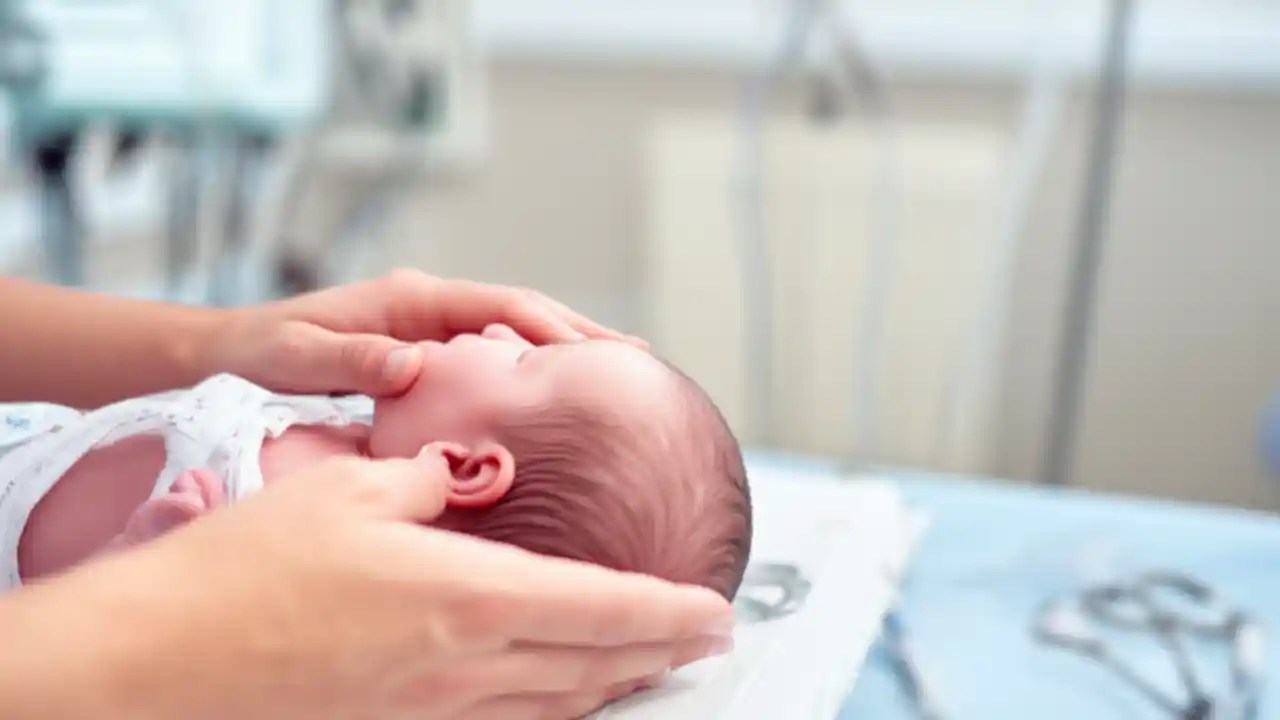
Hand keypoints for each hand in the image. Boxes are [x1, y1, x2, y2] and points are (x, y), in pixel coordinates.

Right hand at [6, 452, 732, 719]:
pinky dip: (551, 707)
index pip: (600, 606)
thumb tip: (459, 474)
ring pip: (554, 703)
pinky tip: (559, 696)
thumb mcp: (348, 492)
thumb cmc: (247, 569)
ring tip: (651, 667)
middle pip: (592, 665)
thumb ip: (424, 481)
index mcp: (466, 596)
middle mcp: (464, 666)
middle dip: (659, 653)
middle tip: (707, 642)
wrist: (159, 660)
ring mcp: (431, 709)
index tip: (715, 611)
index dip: (667, 612)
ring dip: (613, 684)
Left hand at [209, 269, 645, 396]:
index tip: (601, 355)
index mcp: (412, 298)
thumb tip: (416, 363)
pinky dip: (532, 366)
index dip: (555, 328)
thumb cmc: (262, 351)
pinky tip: (555, 393)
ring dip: (565, 349)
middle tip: (641, 363)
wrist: (232, 349)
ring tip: (620, 376)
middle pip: (525, 312)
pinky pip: (494, 353)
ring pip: (515, 331)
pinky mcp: (426, 347)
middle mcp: (430, 304)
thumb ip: (351, 359)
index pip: (503, 305)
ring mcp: (431, 324)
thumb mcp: (296, 357)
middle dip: (581, 334)